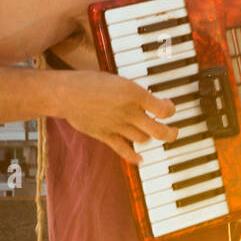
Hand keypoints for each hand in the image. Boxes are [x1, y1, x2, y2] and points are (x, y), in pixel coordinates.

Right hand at [57, 70, 178, 165]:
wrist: (66, 93)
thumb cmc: (91, 82)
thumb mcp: (118, 81)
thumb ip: (134, 93)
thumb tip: (148, 102)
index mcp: (134, 94)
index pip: (164, 109)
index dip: (171, 110)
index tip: (169, 107)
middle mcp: (129, 112)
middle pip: (159, 130)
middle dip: (171, 133)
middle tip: (174, 131)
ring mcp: (117, 125)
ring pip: (144, 139)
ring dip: (150, 138)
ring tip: (152, 134)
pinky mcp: (105, 135)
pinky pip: (124, 151)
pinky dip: (134, 157)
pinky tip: (141, 159)